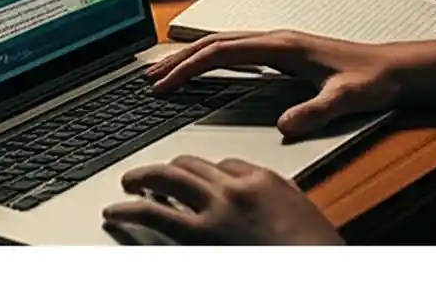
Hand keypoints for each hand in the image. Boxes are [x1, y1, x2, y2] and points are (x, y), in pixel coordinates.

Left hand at [103, 156, 342, 244]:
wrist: (319, 271)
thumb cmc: (318, 254)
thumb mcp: (303, 218)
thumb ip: (278, 207)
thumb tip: (265, 212)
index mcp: (266, 181)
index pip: (225, 164)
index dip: (206, 174)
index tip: (197, 182)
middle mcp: (237, 188)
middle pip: (191, 165)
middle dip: (169, 169)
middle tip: (152, 177)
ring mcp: (216, 209)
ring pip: (168, 178)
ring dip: (143, 178)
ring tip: (128, 183)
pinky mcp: (200, 236)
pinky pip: (156, 213)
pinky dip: (130, 209)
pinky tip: (116, 212)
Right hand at [147, 30, 400, 137]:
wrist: (395, 69)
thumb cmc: (373, 79)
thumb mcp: (346, 99)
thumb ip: (316, 112)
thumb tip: (286, 125)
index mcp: (282, 46)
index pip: (222, 52)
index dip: (189, 67)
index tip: (166, 84)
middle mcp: (275, 40)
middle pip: (213, 43)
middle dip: (178, 59)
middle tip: (149, 78)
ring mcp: (277, 44)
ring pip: (221, 44)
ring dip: (190, 56)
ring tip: (163, 71)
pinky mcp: (281, 53)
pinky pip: (233, 50)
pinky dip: (209, 57)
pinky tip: (202, 68)